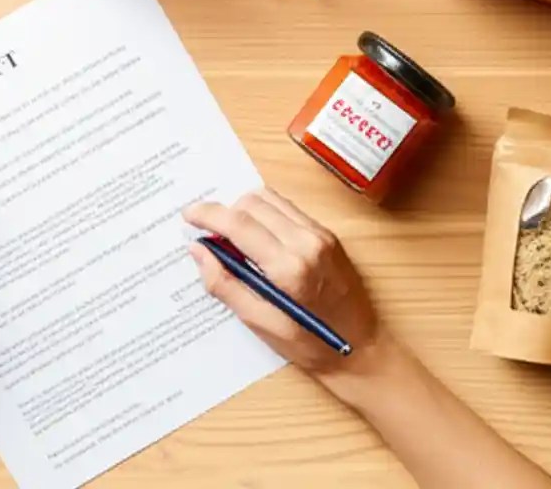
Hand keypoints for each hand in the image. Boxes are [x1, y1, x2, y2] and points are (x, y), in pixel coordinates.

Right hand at [183, 189, 384, 378]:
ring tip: (234, 239)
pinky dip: (267, 215)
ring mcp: (321, 235)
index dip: (208, 214)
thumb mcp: (261, 324)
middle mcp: (307, 242)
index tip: (188, 216)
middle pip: (252, 203)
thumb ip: (225, 284)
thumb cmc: (312, 347)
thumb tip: (199, 251)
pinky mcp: (329, 236)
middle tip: (210, 236)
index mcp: (289, 267)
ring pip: (271, 200)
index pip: (239, 223)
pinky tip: (260, 240)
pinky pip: (289, 210)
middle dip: (225, 212)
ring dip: (245, 211)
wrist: (363, 351)